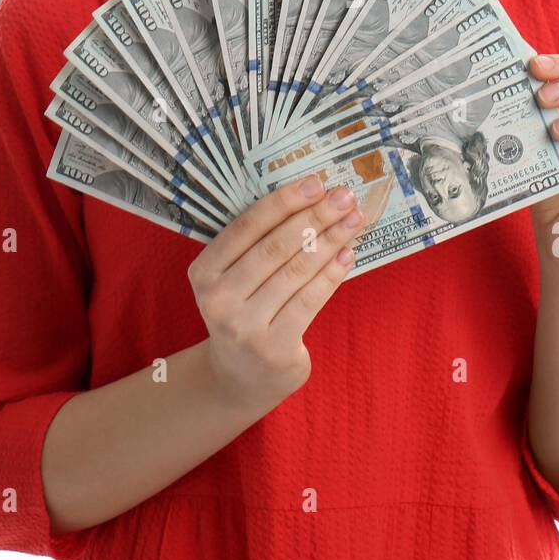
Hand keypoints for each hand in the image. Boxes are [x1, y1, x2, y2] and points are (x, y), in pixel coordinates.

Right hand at [188, 174, 365, 411]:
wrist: (240, 376)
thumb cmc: (245, 310)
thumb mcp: (234, 278)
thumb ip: (258, 243)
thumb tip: (312, 198)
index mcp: (204, 272)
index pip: (246, 227)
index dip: (284, 202)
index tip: (315, 182)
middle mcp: (218, 300)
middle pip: (275, 247)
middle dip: (314, 217)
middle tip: (344, 196)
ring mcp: (246, 327)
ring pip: (296, 272)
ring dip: (330, 240)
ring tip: (354, 220)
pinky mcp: (275, 348)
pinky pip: (310, 300)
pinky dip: (332, 274)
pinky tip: (348, 253)